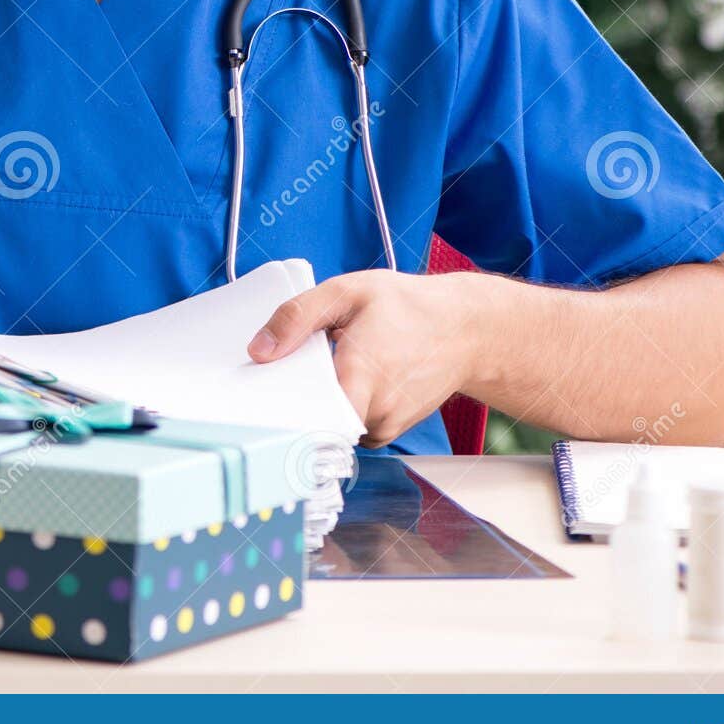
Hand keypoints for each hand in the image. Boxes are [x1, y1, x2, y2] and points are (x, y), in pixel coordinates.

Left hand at [246, 270, 481, 447]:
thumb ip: (297, 318)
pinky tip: (353, 381)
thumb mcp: (347, 293)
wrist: (464, 329)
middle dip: (299, 401)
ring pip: (334, 427)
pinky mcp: (392, 430)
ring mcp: (386, 424)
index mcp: (360, 374)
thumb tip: (259, 350)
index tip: (264, 404)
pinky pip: (352, 429)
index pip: (312, 422)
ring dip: (324, 403)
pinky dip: (344, 409)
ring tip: (335, 368)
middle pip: (316, 423)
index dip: (284, 415)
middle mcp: (375, 408)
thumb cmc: (409, 307)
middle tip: (295, 373)